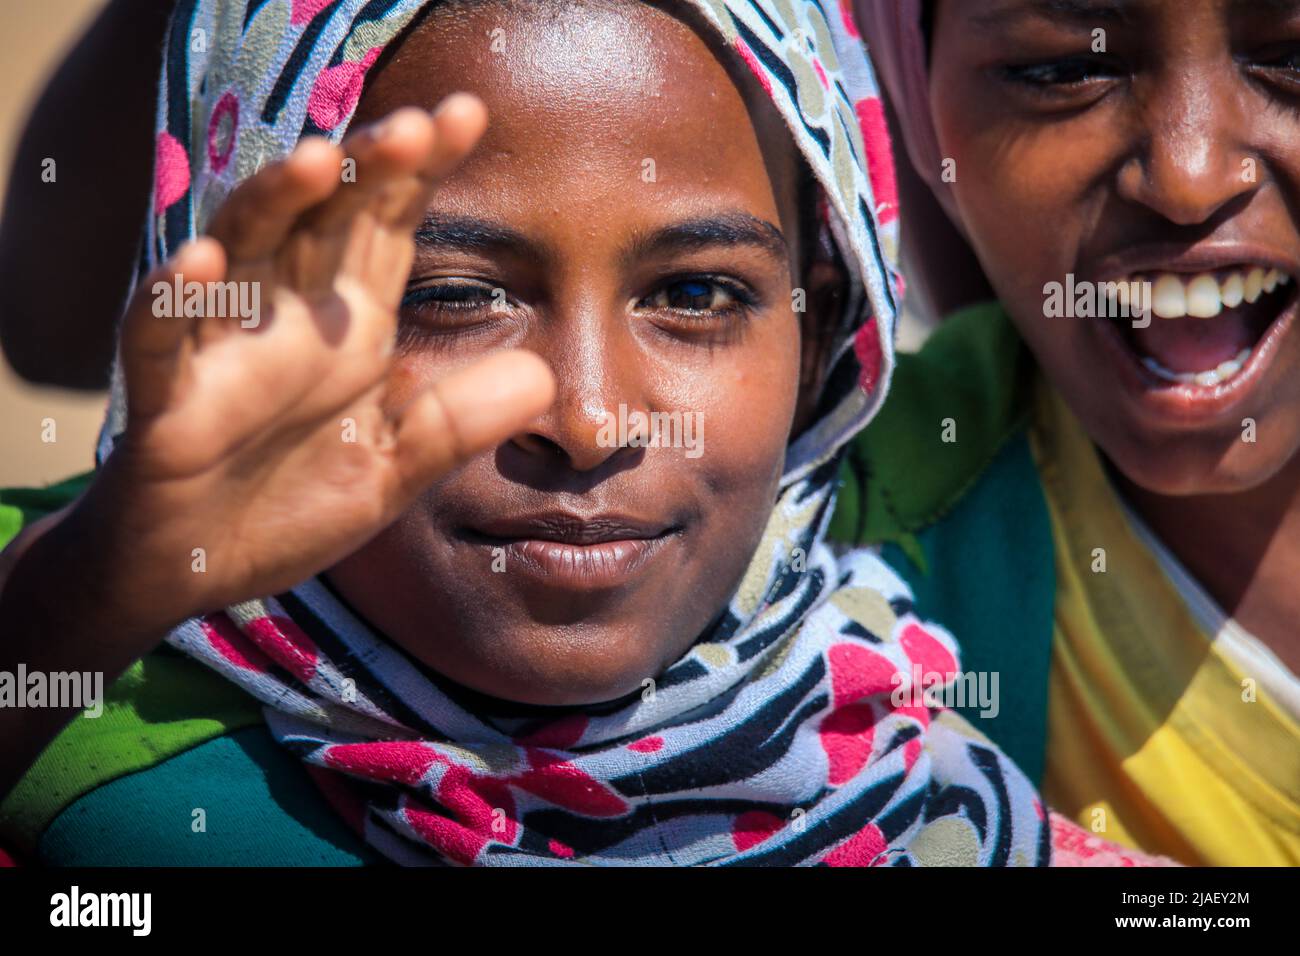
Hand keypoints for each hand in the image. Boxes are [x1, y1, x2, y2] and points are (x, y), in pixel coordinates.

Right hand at [92, 94, 554, 632]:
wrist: (199, 567)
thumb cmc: (289, 503)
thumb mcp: (393, 467)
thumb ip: (457, 423)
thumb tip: (544, 376)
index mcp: (349, 324)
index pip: (385, 226)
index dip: (420, 171)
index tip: (467, 116)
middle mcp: (287, 318)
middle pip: (322, 219)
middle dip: (365, 170)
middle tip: (416, 126)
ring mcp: (223, 349)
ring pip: (241, 251)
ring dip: (274, 204)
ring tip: (319, 162)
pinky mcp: (165, 397)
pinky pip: (160, 337)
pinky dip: (174, 299)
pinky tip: (201, 262)